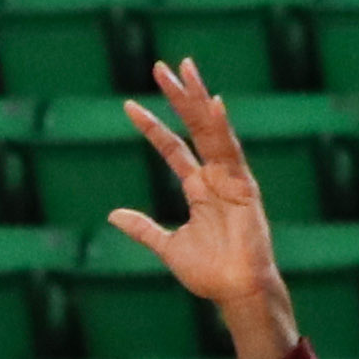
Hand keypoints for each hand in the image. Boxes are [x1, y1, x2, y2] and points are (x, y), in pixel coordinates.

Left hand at [113, 57, 297, 358]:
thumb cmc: (209, 272)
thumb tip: (113, 215)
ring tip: (186, 70)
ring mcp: (232, 179)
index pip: (172, 147)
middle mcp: (216, 176)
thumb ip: (142, 228)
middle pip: (194, 128)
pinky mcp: (245, 188)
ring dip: (198, 100)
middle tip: (163, 66)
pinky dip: (222, 129)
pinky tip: (214, 104)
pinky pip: (231, 153)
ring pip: (212, 131)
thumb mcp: (167, 245)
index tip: (129, 104)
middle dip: (179, 98)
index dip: (152, 126)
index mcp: (199, 187)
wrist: (235, 292)